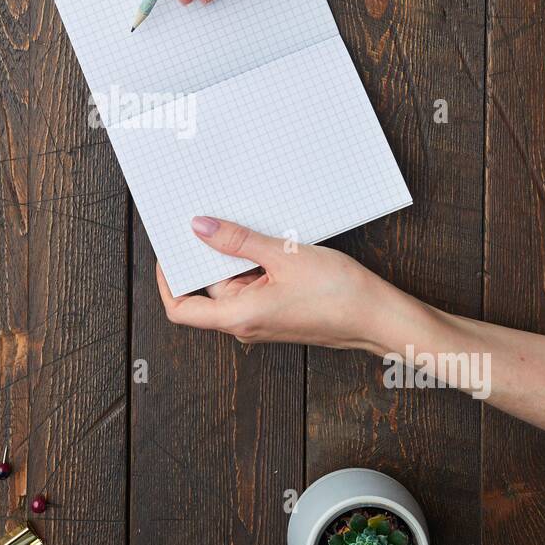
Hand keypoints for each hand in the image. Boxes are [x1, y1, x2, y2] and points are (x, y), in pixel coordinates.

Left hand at [156, 216, 393, 350]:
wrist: (378, 317)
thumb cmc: (337, 293)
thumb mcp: (283, 256)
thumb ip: (238, 241)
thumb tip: (200, 227)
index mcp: (238, 317)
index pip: (181, 309)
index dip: (167, 280)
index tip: (169, 250)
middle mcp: (245, 324)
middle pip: (208, 289)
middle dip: (206, 257)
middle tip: (207, 220)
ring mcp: (262, 319)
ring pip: (233, 285)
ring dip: (235, 258)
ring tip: (246, 226)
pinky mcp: (278, 312)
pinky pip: (254, 286)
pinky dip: (253, 264)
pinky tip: (267, 242)